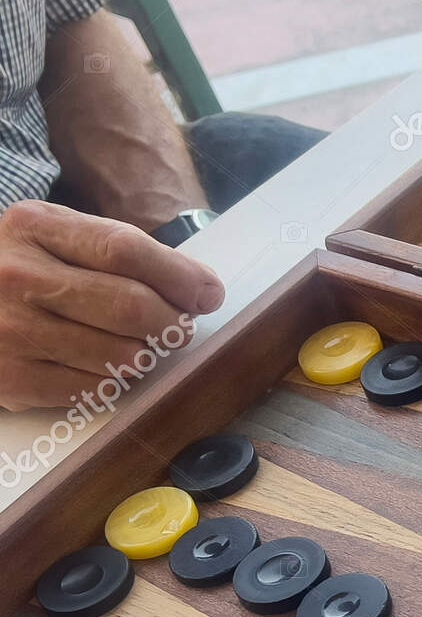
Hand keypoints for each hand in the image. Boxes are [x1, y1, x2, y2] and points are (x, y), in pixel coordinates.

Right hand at [0, 201, 223, 410]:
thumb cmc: (29, 273)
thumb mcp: (62, 240)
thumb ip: (126, 255)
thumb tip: (203, 290)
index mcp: (35, 227)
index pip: (125, 249)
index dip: (178, 276)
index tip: (207, 294)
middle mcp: (16, 275)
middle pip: (130, 305)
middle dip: (171, 322)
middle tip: (177, 328)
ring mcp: (9, 329)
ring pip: (121, 354)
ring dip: (145, 356)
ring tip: (136, 346)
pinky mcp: (11, 379)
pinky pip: (96, 389)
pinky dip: (114, 382)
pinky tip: (102, 366)